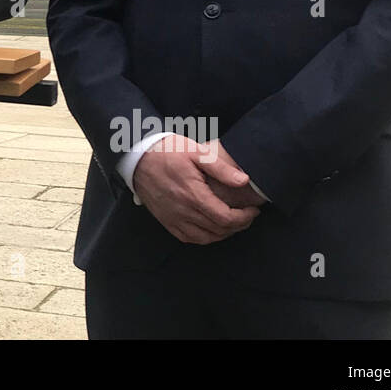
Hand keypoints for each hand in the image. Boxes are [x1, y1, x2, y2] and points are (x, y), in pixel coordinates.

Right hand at [132, 135, 260, 244]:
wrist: (137, 157)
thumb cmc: (167, 151)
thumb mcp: (196, 152)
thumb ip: (221, 168)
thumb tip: (243, 180)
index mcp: (193, 194)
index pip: (226, 218)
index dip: (244, 218)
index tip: (253, 210)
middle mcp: (183, 211)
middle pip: (219, 230)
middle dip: (239, 225)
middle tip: (247, 215)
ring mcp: (173, 218)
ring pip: (206, 238)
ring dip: (223, 233)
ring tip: (233, 222)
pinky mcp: (166, 221)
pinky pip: (189, 238)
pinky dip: (205, 237)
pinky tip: (212, 228)